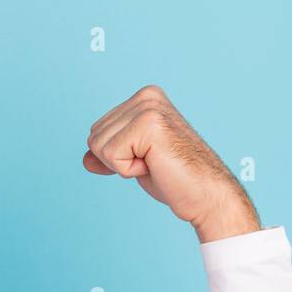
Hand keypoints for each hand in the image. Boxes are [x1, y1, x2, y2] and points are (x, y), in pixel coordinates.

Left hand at [83, 85, 259, 242]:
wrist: (205, 194)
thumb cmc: (175, 179)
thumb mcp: (134, 162)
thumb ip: (110, 154)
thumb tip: (85, 159)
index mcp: (144, 98)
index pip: (97, 131)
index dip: (115, 156)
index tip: (147, 160)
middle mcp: (146, 96)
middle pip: (94, 137)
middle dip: (116, 160)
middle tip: (152, 163)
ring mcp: (148, 107)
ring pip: (98, 146)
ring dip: (123, 166)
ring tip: (155, 163)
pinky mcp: (148, 123)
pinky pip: (110, 155)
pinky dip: (128, 170)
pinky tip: (155, 165)